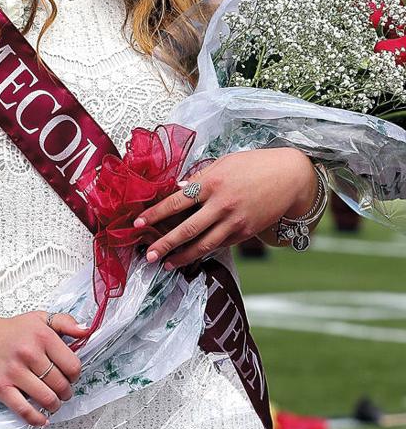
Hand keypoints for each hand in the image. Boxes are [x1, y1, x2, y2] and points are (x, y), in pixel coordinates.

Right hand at [0, 310, 87, 426]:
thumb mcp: (39, 318)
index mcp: (42, 335)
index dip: (75, 374)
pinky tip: (42, 418)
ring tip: (54, 401)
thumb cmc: (10, 330)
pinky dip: (37, 418)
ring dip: (54, 405)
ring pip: (46, 398)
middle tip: (63, 390)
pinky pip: (24, 410)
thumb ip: (65, 323)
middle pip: (60, 384)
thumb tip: (85, 330)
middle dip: (66, 391)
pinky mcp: (2, 387)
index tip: (71, 375)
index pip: (72, 364)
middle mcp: (29, 353)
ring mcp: (15, 372)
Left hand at [134, 147, 315, 269]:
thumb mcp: (223, 164)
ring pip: (204, 245)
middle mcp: (222, 204)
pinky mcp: (246, 233)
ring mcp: (235, 222)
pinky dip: (204, 253)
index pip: (176, 202)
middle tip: (148, 255)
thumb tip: (177, 190)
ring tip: (166, 264)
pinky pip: (220, 245)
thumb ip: (200, 178)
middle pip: (187, 229)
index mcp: (212, 182)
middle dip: (165, 244)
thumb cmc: (253, 165)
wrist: (289, 177)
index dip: (155, 214)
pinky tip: (191, 257)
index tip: (138, 223)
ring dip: (182, 256)